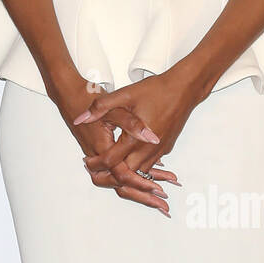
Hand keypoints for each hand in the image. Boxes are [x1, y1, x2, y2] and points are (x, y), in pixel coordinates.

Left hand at [73, 69, 200, 213]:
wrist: (183, 89)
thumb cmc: (155, 90)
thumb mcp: (124, 95)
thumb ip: (100, 107)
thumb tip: (80, 119)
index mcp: (135, 138)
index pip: (112, 161)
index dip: (96, 163)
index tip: (86, 160)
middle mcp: (148, 149)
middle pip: (126, 173)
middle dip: (110, 172)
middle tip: (95, 165)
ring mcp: (159, 150)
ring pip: (139, 172)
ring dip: (125, 170)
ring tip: (109, 162)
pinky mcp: (165, 148)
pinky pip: (150, 164)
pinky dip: (138, 165)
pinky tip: (128, 156)